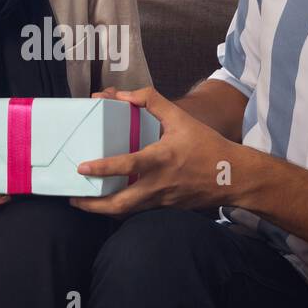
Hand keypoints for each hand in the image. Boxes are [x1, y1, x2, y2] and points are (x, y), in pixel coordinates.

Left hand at [70, 86, 236, 217]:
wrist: (234, 177)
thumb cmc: (207, 146)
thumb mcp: (181, 118)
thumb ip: (152, 101)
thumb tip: (124, 95)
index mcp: (161, 159)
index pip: (127, 166)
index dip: (103, 167)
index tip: (82, 168)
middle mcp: (158, 184)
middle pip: (119, 204)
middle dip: (93, 206)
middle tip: (73, 199)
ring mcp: (162, 201)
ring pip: (126, 213)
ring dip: (103, 211)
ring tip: (84, 203)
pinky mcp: (166, 209)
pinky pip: (138, 212)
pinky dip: (121, 210)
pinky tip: (110, 204)